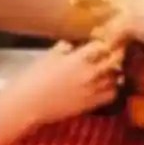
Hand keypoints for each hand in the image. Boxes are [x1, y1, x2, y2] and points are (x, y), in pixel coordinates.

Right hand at [0, 38, 123, 125]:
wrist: (27, 105)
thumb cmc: (32, 79)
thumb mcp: (47, 57)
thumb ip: (63, 48)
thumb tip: (72, 45)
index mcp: (78, 58)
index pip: (103, 45)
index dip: (104, 40)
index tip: (103, 39)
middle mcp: (90, 73)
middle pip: (115, 59)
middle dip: (115, 53)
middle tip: (113, 50)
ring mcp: (93, 89)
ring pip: (116, 77)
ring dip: (115, 70)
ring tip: (110, 67)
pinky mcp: (91, 104)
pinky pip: (112, 94)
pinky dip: (113, 87)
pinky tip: (107, 84)